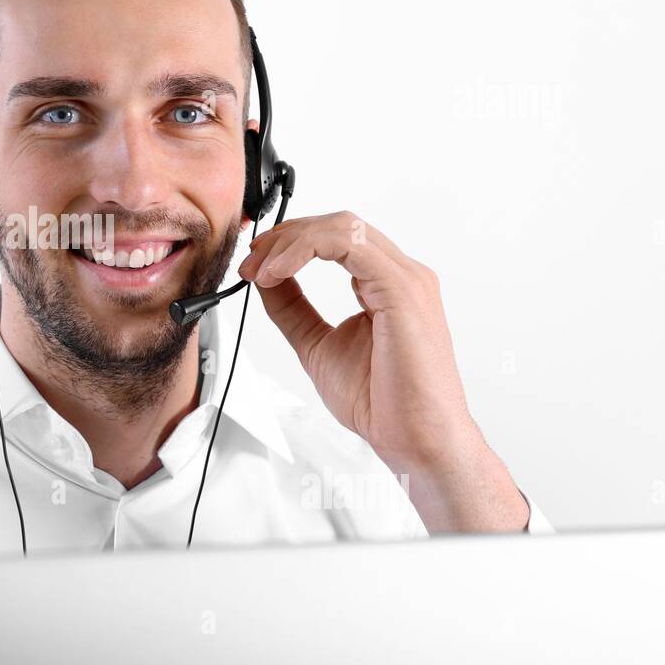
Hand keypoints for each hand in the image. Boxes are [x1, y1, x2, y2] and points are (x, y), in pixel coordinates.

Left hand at [238, 210, 528, 532]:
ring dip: (290, 241)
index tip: (253, 266)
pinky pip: (349, 245)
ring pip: (342, 227)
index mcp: (387, 284)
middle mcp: (401, 275)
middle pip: (337, 225)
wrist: (415, 440)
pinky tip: (278, 273)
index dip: (289, 243)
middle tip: (249, 264)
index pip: (335, 238)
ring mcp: (406, 279)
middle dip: (284, 237)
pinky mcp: (403, 290)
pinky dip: (304, 251)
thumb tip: (266, 278)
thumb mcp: (316, 344)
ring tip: (260, 270)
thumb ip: (293, 308)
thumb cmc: (382, 402)